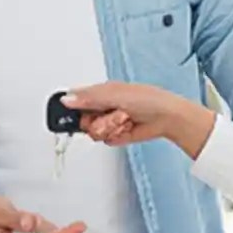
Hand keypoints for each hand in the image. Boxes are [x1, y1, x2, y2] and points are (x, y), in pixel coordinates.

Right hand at [62, 82, 215, 157]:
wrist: (166, 117)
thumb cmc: (147, 99)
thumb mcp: (114, 94)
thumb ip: (88, 98)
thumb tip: (66, 99)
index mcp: (100, 92)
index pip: (76, 101)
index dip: (75, 109)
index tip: (80, 112)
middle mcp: (103, 107)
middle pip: (83, 121)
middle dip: (96, 121)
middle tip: (109, 115)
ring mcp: (109, 122)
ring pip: (93, 132)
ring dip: (108, 128)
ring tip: (122, 121)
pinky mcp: (116, 135)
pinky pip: (105, 140)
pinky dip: (115, 136)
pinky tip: (126, 129)